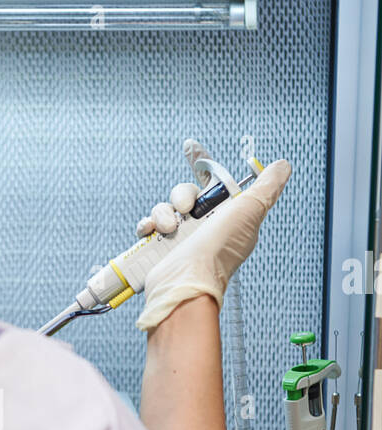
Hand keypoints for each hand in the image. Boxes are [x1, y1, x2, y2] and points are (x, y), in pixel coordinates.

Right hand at [137, 142, 290, 331]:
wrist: (186, 283)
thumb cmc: (218, 252)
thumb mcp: (250, 211)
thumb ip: (266, 187)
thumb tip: (282, 166)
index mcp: (226, 217)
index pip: (215, 183)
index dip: (202, 162)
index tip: (191, 147)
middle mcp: (204, 228)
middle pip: (187, 194)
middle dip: (182, 194)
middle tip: (187, 208)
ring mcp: (181, 239)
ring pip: (165, 208)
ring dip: (163, 212)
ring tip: (169, 229)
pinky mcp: (161, 249)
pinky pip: (149, 226)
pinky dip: (147, 225)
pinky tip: (151, 231)